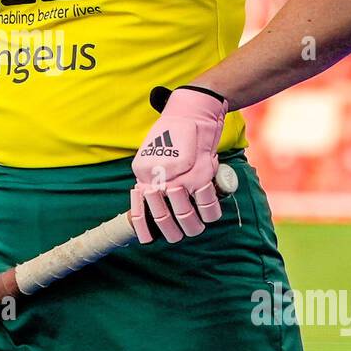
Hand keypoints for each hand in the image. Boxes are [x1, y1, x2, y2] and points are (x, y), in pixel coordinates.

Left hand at [130, 84, 228, 243]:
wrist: (192, 110)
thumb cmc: (174, 133)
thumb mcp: (155, 154)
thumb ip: (154, 176)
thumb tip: (154, 200)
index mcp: (143, 173)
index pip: (140, 208)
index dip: (143, 228)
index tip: (147, 240)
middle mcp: (159, 177)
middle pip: (164, 217)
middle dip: (172, 231)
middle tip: (179, 233)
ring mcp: (181, 176)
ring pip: (187, 216)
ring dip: (193, 225)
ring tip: (196, 226)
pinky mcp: (202, 173)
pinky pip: (207, 204)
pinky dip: (210, 211)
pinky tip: (210, 213)